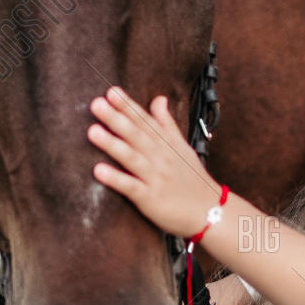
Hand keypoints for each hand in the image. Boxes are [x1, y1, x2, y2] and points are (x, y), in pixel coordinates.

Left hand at [87, 86, 218, 237]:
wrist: (211, 212)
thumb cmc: (193, 181)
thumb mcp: (183, 148)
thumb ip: (167, 124)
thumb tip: (158, 99)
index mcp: (166, 145)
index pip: (145, 121)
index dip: (128, 106)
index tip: (112, 92)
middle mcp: (161, 158)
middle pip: (137, 135)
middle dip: (117, 119)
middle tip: (97, 104)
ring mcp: (156, 178)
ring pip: (132, 158)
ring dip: (113, 144)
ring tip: (93, 131)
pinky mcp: (151, 199)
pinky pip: (131, 187)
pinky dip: (116, 179)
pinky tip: (99, 170)